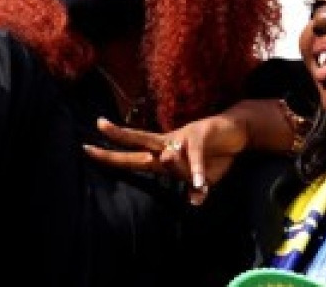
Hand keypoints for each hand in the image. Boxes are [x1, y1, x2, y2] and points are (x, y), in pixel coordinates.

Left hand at [83, 113, 250, 205]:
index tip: (88, 148)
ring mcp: (183, 137)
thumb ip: (196, 187)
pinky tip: (199, 183)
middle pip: (138, 139)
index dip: (112, 155)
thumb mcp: (203, 177)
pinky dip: (199, 169)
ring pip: (168, 142)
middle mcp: (168, 143)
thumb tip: (195, 201)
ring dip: (165, 155)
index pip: (132, 155)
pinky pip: (196, 155)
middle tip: (99, 125)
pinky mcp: (200, 135)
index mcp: (163, 153)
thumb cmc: (215, 153)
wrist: (238, 132)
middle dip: (119, 135)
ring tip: (166, 160)